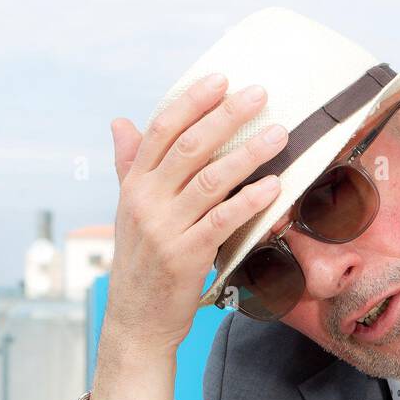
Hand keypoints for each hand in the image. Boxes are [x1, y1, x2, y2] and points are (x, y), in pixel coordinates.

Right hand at [103, 73, 287, 355]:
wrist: (137, 319)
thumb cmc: (141, 263)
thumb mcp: (129, 211)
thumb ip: (129, 165)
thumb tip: (121, 122)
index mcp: (135, 184)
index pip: (162, 130)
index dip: (192, 101)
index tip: (221, 80)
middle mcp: (147, 200)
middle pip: (190, 146)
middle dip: (227, 116)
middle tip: (259, 95)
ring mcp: (166, 227)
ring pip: (211, 179)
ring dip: (248, 153)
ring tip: (278, 134)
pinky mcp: (187, 255)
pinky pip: (224, 220)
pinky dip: (250, 200)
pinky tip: (274, 186)